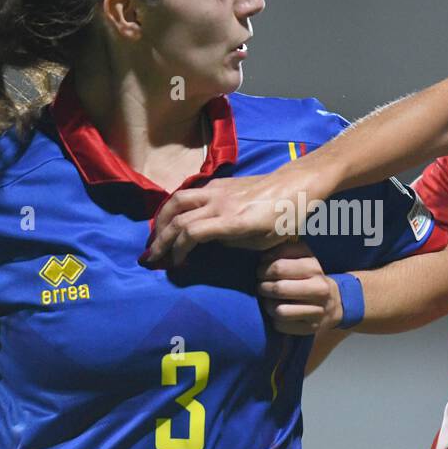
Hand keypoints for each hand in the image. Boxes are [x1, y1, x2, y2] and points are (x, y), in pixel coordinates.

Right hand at [143, 167, 323, 267]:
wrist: (295, 186)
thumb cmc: (285, 219)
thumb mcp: (262, 242)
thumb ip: (231, 243)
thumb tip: (207, 244)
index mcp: (233, 220)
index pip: (191, 233)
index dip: (176, 250)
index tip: (175, 265)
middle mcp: (220, 202)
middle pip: (177, 218)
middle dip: (160, 239)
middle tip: (151, 257)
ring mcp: (218, 190)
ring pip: (177, 200)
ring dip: (161, 219)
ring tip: (155, 236)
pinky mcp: (219, 183)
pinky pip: (188, 193)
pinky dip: (174, 207)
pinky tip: (172, 219)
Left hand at [256, 241, 342, 334]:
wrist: (333, 304)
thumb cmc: (309, 278)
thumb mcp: (302, 258)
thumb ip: (284, 251)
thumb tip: (264, 256)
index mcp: (314, 268)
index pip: (279, 267)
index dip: (263, 269)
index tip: (261, 271)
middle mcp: (320, 289)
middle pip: (278, 289)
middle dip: (263, 287)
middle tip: (262, 286)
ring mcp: (317, 311)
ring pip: (279, 310)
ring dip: (268, 305)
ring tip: (269, 299)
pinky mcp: (311, 328)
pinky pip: (282, 325)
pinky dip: (275, 320)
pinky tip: (278, 312)